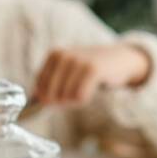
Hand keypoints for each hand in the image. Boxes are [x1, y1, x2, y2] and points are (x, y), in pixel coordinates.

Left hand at [33, 44, 151, 106]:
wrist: (120, 59)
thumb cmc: (91, 70)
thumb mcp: (68, 71)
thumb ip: (51, 83)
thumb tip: (37, 101)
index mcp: (54, 55)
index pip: (39, 87)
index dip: (48, 99)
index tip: (59, 100)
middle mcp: (64, 56)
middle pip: (50, 94)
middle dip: (60, 102)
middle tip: (74, 97)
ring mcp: (78, 61)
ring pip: (65, 97)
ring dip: (74, 101)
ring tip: (84, 91)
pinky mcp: (93, 70)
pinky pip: (79, 96)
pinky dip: (83, 100)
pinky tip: (90, 92)